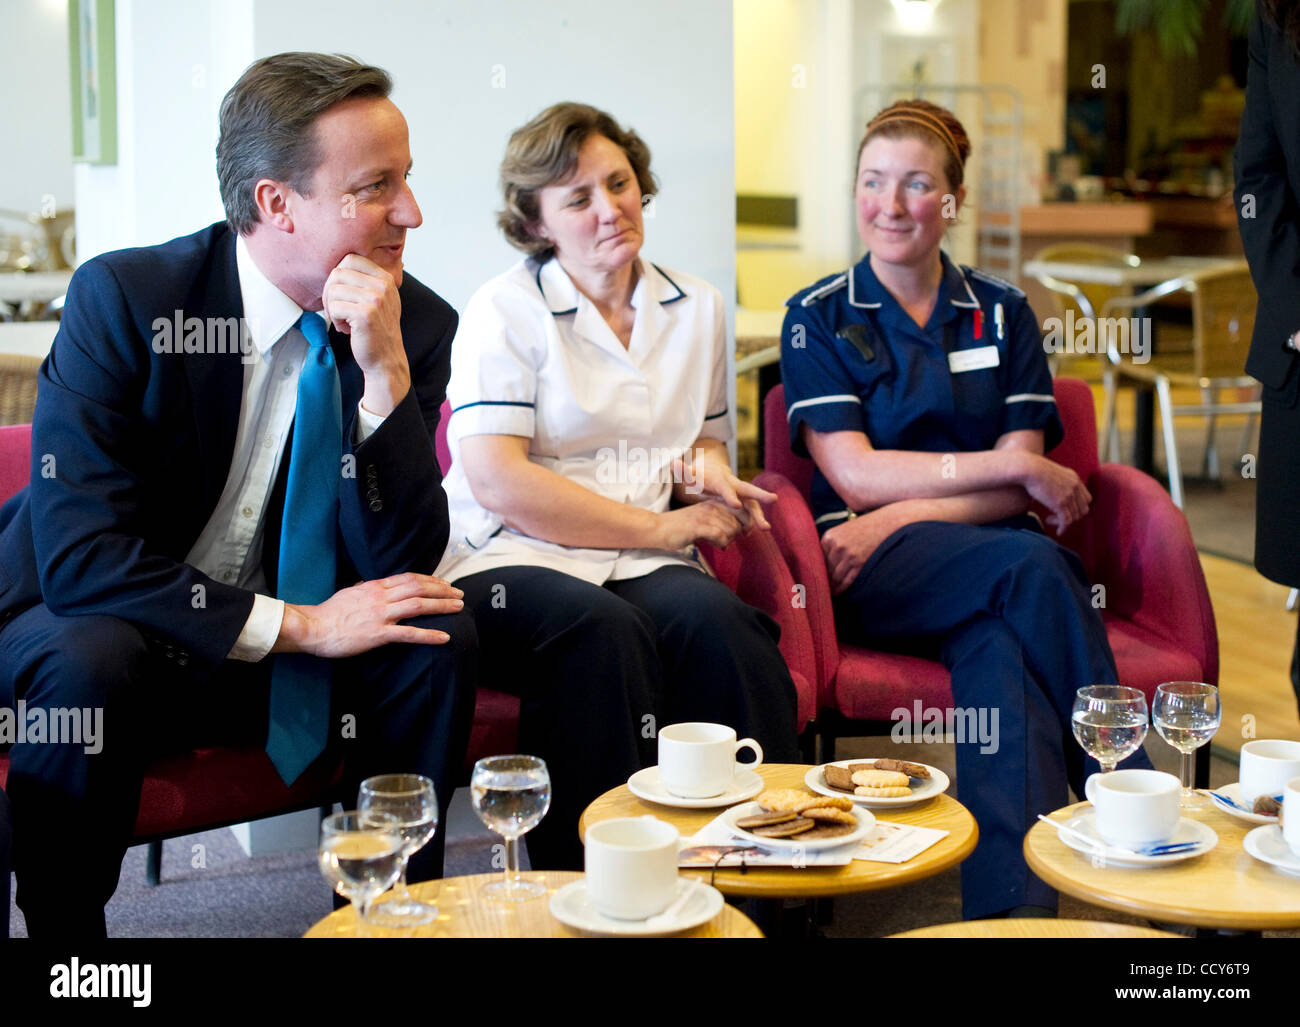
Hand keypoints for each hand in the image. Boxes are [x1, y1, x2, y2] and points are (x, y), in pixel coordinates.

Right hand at [274, 573, 463, 656]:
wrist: (313, 627)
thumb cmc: (330, 613)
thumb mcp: (351, 592)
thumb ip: (368, 589)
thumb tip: (378, 586)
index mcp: (375, 586)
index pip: (409, 578)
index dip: (430, 580)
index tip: (444, 583)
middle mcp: (381, 596)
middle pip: (419, 587)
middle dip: (442, 589)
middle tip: (459, 594)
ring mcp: (380, 614)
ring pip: (418, 605)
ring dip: (442, 606)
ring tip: (458, 608)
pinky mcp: (378, 634)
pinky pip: (409, 634)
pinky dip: (429, 635)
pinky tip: (444, 637)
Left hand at [322, 254, 409, 415]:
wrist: (386, 359)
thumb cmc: (376, 330)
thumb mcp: (378, 300)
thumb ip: (364, 280)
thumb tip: (336, 267)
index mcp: (385, 278)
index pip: (350, 259)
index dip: (338, 276)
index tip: (341, 295)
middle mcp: (383, 285)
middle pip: (337, 273)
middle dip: (329, 292)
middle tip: (336, 310)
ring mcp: (376, 299)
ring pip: (333, 290)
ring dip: (331, 308)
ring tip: (343, 321)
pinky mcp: (366, 314)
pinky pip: (334, 307)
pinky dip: (334, 319)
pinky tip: (345, 329)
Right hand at [654, 501, 745, 550]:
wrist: (658, 529)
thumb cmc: (679, 528)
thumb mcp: (701, 522)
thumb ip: (718, 526)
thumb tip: (734, 537)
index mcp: (712, 503)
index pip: (740, 511)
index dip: (744, 524)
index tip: (740, 534)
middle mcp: (710, 507)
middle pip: (737, 522)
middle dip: (734, 535)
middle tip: (723, 541)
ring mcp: (704, 516)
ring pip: (731, 529)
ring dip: (727, 540)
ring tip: (717, 543)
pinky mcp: (698, 527)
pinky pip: (720, 536)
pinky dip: (721, 544)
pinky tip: (714, 545)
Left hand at [676, 450, 776, 530]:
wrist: (712, 475)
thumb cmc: (700, 477)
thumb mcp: (690, 475)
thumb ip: (683, 472)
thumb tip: (674, 464)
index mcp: (721, 480)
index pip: (726, 488)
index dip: (731, 496)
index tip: (735, 504)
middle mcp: (735, 485)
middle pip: (748, 490)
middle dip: (760, 495)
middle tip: (773, 499)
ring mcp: (741, 495)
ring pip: (752, 504)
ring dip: (759, 516)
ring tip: (766, 528)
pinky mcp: (743, 504)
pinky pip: (750, 513)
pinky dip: (752, 522)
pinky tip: (751, 534)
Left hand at [821, 509, 899, 593]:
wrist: (887, 523)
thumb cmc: (866, 526)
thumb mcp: (844, 529)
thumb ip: (833, 543)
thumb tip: (823, 562)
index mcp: (830, 536)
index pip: (819, 558)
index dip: (818, 569)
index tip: (817, 577)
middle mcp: (837, 546)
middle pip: (826, 568)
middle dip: (825, 579)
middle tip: (822, 587)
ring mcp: (848, 555)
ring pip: (835, 577)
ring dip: (832, 586)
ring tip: (830, 592)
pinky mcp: (859, 563)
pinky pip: (846, 580)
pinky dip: (841, 588)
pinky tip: (838, 592)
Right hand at [1022, 454, 1090, 535]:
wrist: (1028, 468)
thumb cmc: (1032, 469)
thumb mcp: (1050, 472)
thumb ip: (1057, 481)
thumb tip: (1051, 490)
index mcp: (1074, 478)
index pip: (1086, 499)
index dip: (1077, 508)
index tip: (1065, 510)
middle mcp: (1075, 486)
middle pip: (1083, 509)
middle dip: (1072, 516)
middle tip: (1057, 517)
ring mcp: (1069, 495)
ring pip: (1075, 517)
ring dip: (1064, 522)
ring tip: (1050, 520)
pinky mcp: (1060, 503)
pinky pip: (1066, 521)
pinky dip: (1063, 528)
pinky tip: (1057, 531)